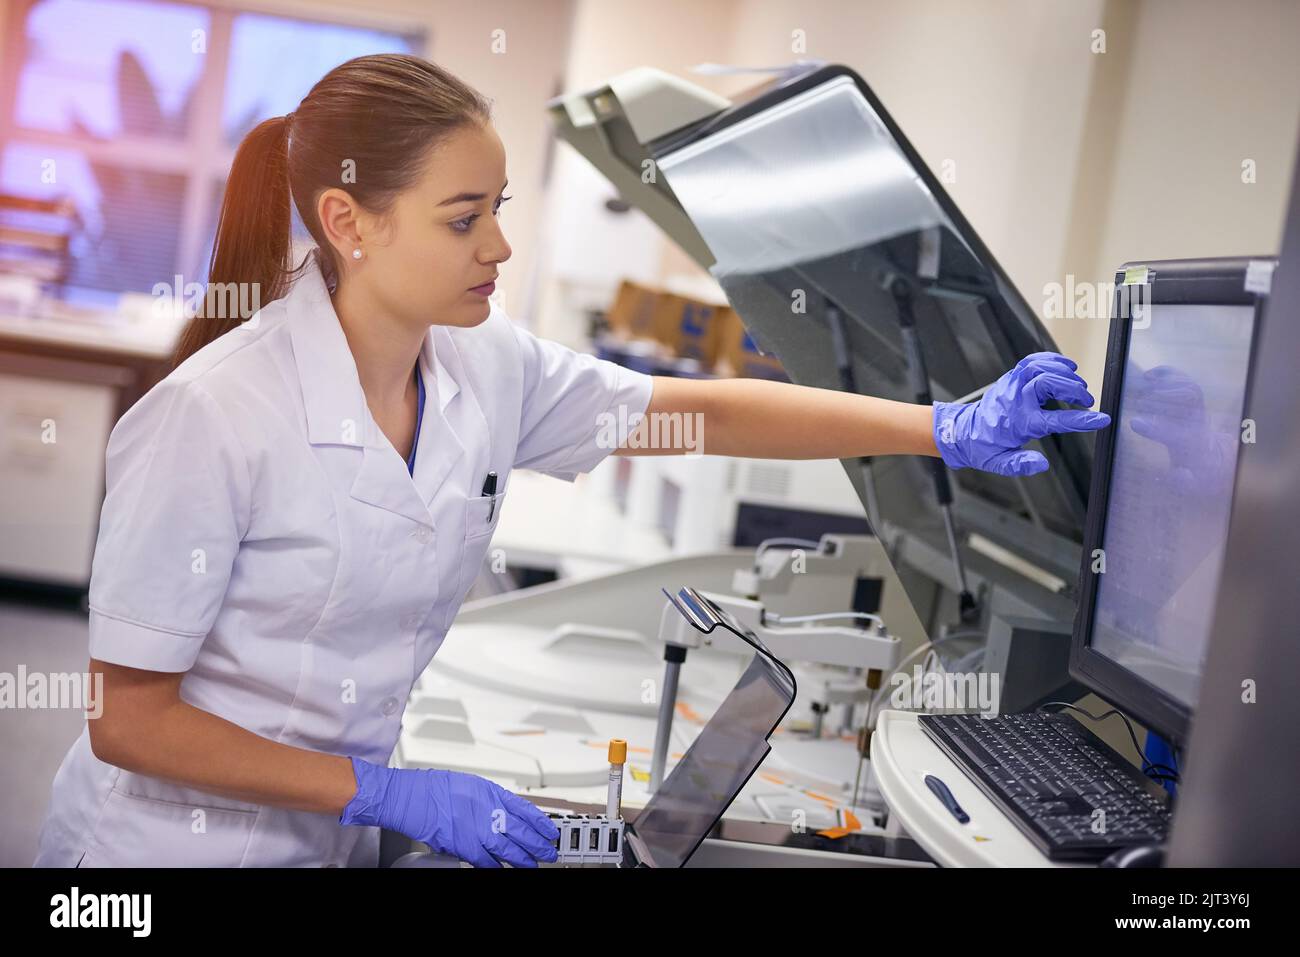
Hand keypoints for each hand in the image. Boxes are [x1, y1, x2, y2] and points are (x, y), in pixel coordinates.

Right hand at [340, 757, 559, 867]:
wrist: (411, 798)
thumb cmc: (435, 789)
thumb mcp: (471, 786)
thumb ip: (491, 800)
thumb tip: (506, 814)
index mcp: (492, 793)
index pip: (525, 810)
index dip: (540, 823)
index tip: (550, 831)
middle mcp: (489, 811)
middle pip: (522, 832)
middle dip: (538, 845)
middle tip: (548, 852)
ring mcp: (478, 830)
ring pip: (509, 850)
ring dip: (523, 859)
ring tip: (533, 865)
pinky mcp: (464, 846)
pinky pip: (486, 861)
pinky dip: (496, 867)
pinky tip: (503, 870)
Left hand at [932, 352, 1110, 476]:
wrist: (962, 431)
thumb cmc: (982, 447)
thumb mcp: (999, 463)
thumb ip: (1020, 464)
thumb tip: (1041, 465)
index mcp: (1019, 423)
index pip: (1056, 420)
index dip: (1081, 420)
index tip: (1101, 419)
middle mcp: (1015, 400)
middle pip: (1047, 383)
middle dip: (1073, 389)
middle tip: (1087, 400)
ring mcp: (1011, 386)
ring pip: (1039, 367)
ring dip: (1063, 372)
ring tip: (1079, 384)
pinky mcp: (1010, 379)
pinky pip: (1030, 361)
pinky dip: (1050, 359)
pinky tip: (1065, 365)